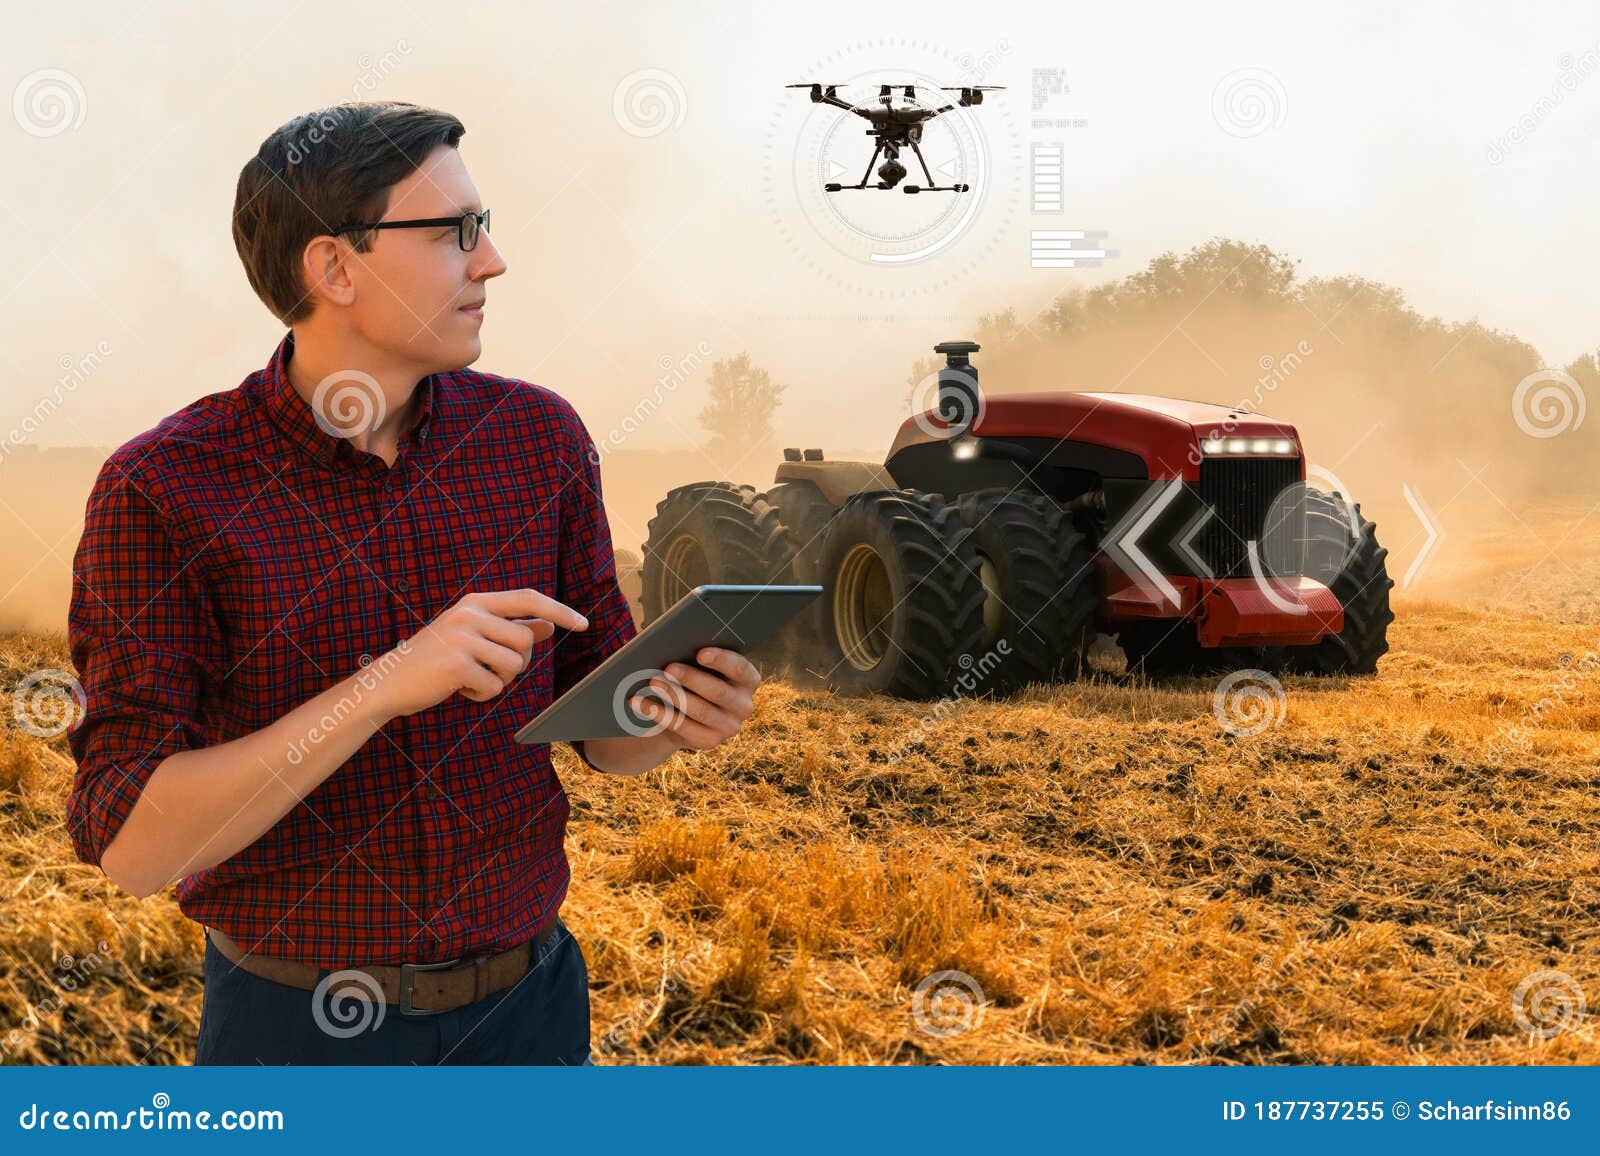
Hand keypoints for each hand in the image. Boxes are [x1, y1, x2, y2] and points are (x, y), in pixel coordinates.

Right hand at [370, 588, 588, 719]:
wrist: (388, 683)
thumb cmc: (434, 660)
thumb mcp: (471, 637)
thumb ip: (509, 629)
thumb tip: (548, 626)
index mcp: (475, 602)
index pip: (528, 598)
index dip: (559, 610)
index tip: (583, 623)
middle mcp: (469, 614)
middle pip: (525, 640)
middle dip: (516, 663)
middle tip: (489, 669)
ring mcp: (462, 637)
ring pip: (514, 665)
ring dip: (498, 681)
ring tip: (469, 678)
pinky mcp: (458, 664)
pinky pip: (495, 687)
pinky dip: (481, 695)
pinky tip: (458, 689)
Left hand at [629, 647, 760, 750]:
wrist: (690, 710)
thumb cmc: (697, 674)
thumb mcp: (703, 665)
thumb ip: (698, 656)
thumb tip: (674, 644)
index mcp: (748, 679)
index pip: (739, 668)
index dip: (721, 660)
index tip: (700, 653)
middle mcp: (744, 705)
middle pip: (718, 692)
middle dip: (692, 679)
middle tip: (669, 667)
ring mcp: (729, 727)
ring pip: (701, 711)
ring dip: (674, 696)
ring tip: (653, 682)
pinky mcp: (709, 741)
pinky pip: (683, 728)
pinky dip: (658, 713)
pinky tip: (639, 702)